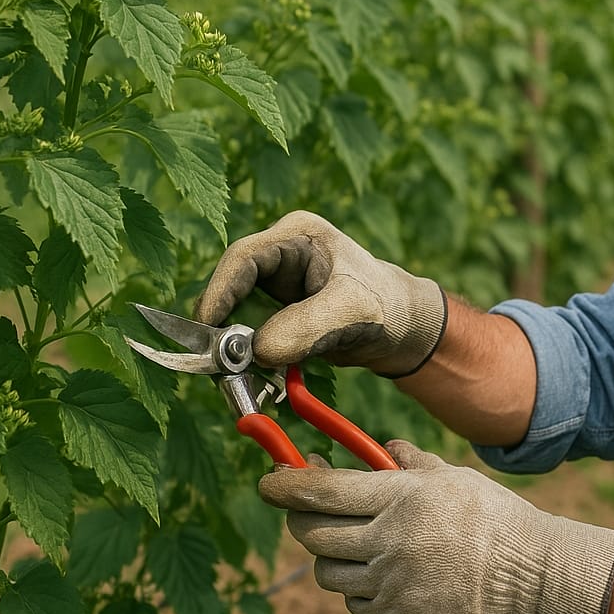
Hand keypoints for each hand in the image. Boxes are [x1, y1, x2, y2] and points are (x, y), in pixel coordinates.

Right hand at [195, 210, 446, 375]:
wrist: (406, 331)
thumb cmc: (387, 308)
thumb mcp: (352, 312)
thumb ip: (305, 327)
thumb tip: (257, 351)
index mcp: (298, 236)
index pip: (244, 257)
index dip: (219, 291)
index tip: (207, 326)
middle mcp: (283, 254)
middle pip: (233, 284)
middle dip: (223, 322)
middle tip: (215, 359)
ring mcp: (279, 284)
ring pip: (237, 312)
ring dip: (233, 343)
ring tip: (234, 373)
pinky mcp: (279, 313)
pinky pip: (251, 333)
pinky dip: (248, 356)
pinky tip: (251, 377)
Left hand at [259, 441, 613, 613]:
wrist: (531, 576)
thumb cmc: (494, 518)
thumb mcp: (453, 477)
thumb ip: (410, 462)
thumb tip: (382, 448)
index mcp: (400, 498)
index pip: (322, 490)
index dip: (285, 484)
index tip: (269, 479)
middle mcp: (388, 540)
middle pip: (312, 534)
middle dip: (301, 519)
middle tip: (309, 510)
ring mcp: (390, 583)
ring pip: (327, 573)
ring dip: (332, 557)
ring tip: (359, 545)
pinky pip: (356, 603)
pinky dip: (361, 589)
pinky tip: (386, 575)